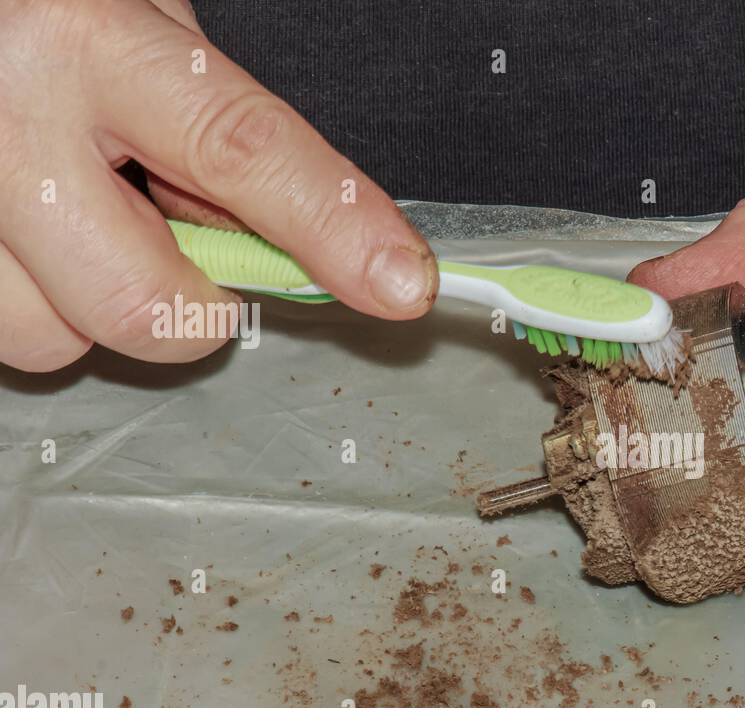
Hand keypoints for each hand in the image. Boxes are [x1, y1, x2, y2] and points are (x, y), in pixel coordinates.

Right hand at [0, 0, 435, 371]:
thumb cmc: (41, 14)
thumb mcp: (138, 26)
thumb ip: (215, 127)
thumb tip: (298, 235)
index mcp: (84, 42)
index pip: (240, 148)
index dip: (333, 225)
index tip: (403, 284)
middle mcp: (3, 121)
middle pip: (143, 301)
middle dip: (193, 307)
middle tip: (181, 251)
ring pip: (56, 338)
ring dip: (92, 305)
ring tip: (74, 221)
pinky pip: (7, 336)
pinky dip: (36, 304)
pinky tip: (28, 236)